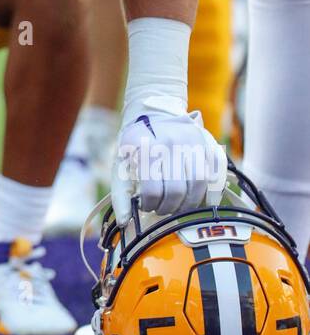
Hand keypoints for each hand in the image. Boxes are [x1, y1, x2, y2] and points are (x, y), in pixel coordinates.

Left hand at [112, 107, 226, 225]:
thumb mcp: (121, 163)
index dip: (150, 205)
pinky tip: (193, 196)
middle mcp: (170, 141)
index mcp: (145, 147)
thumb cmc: (135, 145)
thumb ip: (121, 193)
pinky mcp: (206, 142)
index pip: (153, 190)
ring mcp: (191, 141)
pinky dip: (205, 191)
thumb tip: (125, 221)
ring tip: (177, 204)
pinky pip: (212, 175)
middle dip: (169, 207)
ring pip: (198, 185)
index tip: (147, 205)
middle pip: (177, 191)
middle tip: (162, 208)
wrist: (153, 112)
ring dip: (188, 203)